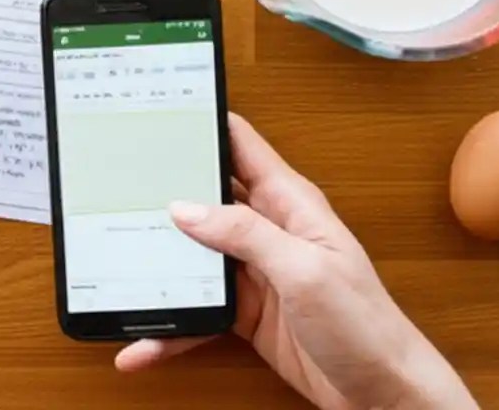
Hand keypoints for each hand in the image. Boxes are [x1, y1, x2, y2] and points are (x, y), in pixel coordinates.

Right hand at [116, 115, 476, 409]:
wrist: (382, 391)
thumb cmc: (365, 325)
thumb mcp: (305, 272)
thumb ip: (246, 235)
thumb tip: (187, 207)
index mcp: (290, 203)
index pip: (240, 145)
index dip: (203, 125)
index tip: (158, 116)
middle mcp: (269, 230)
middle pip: (205, 197)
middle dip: (164, 193)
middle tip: (117, 190)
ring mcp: (255, 271)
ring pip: (194, 255)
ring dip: (160, 265)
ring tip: (119, 270)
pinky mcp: (245, 310)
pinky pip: (198, 309)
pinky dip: (172, 325)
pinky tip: (145, 342)